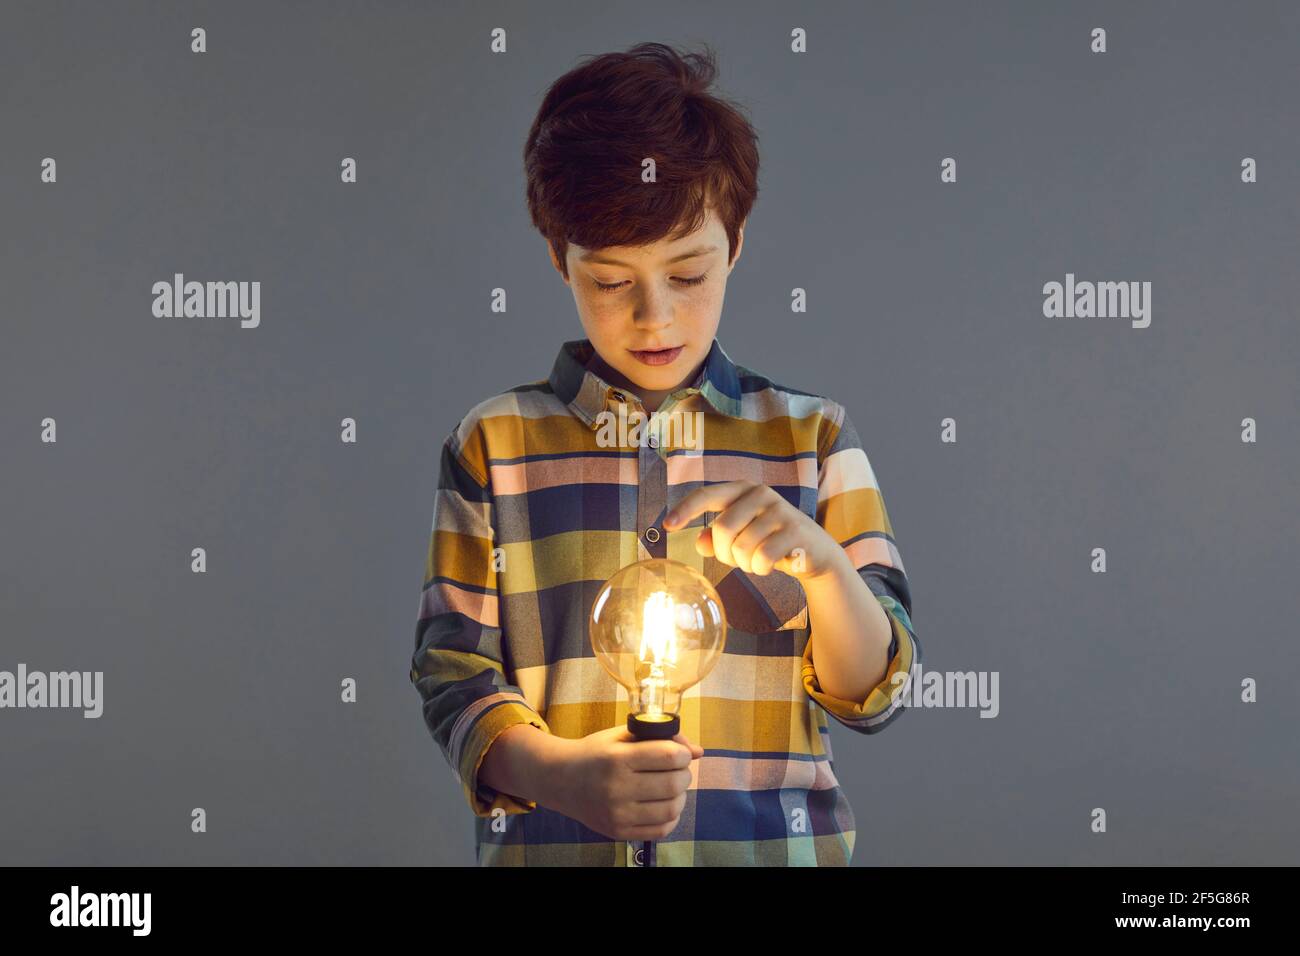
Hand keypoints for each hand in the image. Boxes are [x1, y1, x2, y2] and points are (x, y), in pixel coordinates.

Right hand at [551, 726, 702, 840]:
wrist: (560, 780)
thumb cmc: (595, 753)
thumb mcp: (622, 736)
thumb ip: (659, 738)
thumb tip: (698, 751)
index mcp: (617, 758)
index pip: (669, 756)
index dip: (683, 753)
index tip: (680, 752)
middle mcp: (617, 788)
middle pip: (674, 783)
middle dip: (684, 773)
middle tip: (677, 768)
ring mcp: (617, 814)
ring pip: (672, 808)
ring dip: (681, 795)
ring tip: (672, 786)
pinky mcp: (618, 832)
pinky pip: (662, 829)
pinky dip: (672, 816)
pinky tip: (664, 804)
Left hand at [662, 480, 847, 581]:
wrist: (815, 552)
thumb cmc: (769, 541)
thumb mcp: (740, 537)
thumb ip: (716, 538)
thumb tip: (700, 543)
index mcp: (742, 489)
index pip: (706, 495)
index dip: (685, 510)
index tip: (666, 526)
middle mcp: (760, 493)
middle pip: (722, 529)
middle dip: (725, 554)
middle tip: (738, 559)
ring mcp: (779, 510)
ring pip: (741, 548)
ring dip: (745, 565)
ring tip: (758, 561)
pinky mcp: (795, 530)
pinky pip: (762, 558)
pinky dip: (760, 570)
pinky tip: (771, 565)